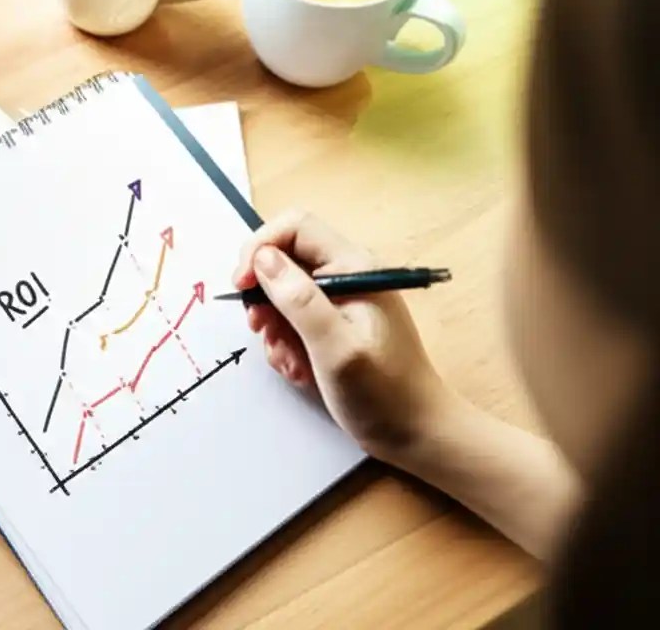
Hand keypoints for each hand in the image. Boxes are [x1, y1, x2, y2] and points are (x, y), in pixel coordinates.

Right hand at [233, 211, 463, 463]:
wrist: (417, 434)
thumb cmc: (384, 392)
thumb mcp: (336, 346)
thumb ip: (298, 299)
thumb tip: (262, 258)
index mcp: (353, 268)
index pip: (295, 227)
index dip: (260, 248)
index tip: (242, 286)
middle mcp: (346, 277)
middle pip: (283, 261)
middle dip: (264, 297)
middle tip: (261, 330)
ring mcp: (340, 303)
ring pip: (282, 296)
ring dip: (274, 328)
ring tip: (290, 362)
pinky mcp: (334, 328)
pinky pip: (293, 322)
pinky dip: (285, 345)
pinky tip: (300, 370)